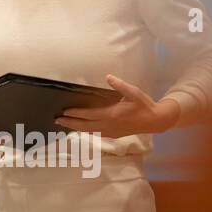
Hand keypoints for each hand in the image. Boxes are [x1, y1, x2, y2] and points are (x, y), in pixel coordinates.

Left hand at [55, 75, 180, 137]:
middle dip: (70, 123)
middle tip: (57, 120)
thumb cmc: (144, 105)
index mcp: (112, 115)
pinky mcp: (114, 135)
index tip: (64, 111)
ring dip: (76, 128)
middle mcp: (108, 126)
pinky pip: (96, 133)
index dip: (76, 114)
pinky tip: (82, 128)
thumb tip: (108, 76)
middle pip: (85, 126)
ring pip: (89, 131)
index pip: (89, 115)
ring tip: (65, 124)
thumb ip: (120, 85)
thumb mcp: (133, 92)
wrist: (155, 121)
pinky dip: (86, 130)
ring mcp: (110, 132)